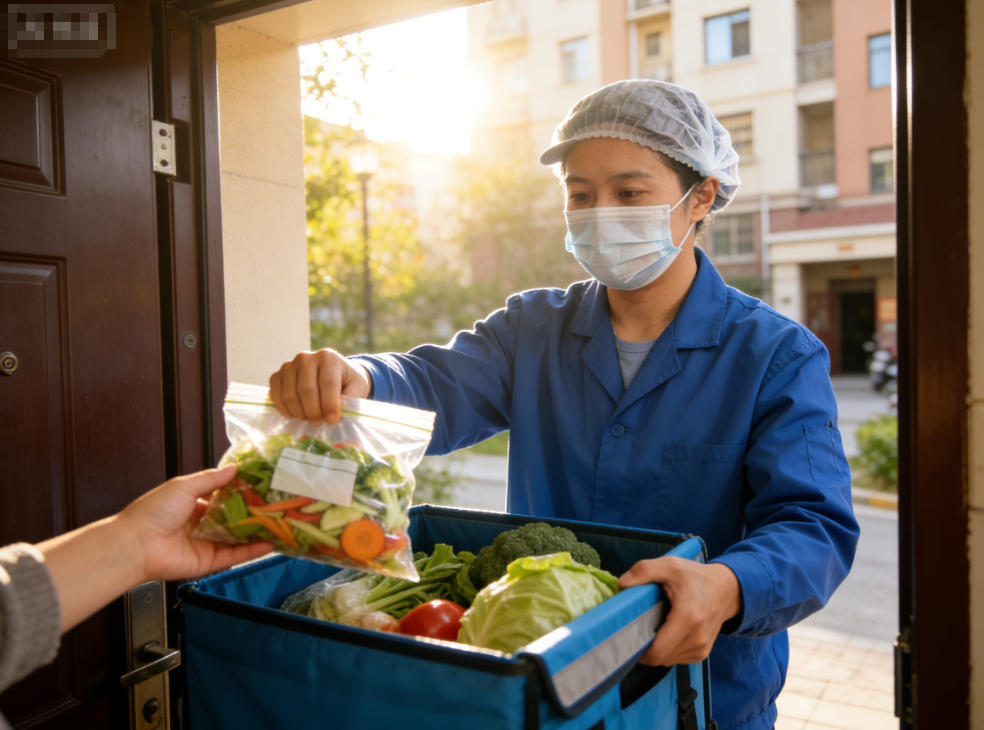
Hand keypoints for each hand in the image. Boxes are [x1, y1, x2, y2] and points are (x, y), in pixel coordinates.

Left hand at [118, 465, 271, 583]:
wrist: (136, 544)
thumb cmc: (154, 511)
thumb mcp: (184, 486)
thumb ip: (211, 479)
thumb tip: (234, 469)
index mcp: (194, 504)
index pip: (224, 498)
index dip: (243, 493)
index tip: (263, 487)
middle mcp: (203, 524)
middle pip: (235, 519)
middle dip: (255, 514)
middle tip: (278, 506)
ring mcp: (207, 544)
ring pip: (239, 539)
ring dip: (258, 533)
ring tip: (281, 526)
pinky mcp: (209, 562)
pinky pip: (234, 556)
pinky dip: (252, 551)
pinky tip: (270, 544)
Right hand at [269, 348, 371, 422]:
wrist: (333, 374)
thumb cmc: (347, 383)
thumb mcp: (357, 388)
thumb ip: (350, 400)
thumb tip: (334, 418)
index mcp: (328, 357)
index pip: (327, 382)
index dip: (329, 404)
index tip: (332, 420)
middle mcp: (306, 357)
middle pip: (306, 389)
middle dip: (313, 412)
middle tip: (320, 423)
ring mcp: (289, 365)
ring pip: (290, 394)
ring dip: (300, 413)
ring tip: (310, 419)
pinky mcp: (277, 375)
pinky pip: (276, 395)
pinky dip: (285, 409)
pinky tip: (297, 415)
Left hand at [619, 557, 740, 665]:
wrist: (727, 590)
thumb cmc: (696, 577)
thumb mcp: (670, 565)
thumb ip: (644, 571)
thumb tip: (621, 584)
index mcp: (688, 619)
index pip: (656, 652)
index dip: (637, 647)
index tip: (626, 633)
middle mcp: (697, 639)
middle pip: (659, 658)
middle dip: (644, 645)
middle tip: (637, 626)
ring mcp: (701, 649)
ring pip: (666, 660)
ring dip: (656, 648)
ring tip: (654, 625)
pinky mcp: (701, 654)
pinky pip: (676, 658)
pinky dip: (667, 649)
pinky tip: (666, 631)